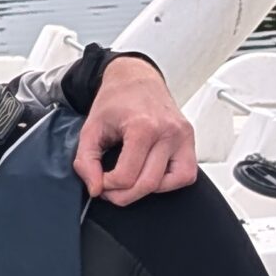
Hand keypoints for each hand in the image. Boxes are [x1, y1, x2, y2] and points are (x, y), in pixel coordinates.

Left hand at [79, 55, 197, 203]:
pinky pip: (187, 174)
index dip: (107, 186)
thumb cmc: (115, 101)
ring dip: (148, 190)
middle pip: (149, 184)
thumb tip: (95, 188)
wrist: (136, 80)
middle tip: (110, 189)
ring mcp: (183, 136)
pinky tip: (151, 174)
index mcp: (144, 127)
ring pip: (173, 182)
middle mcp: (168, 132)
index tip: (100, 182)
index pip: (127, 176)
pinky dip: (170, 182)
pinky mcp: (190, 139)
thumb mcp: (90, 129)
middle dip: (124, 195)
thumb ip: (85, 161)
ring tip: (131, 181)